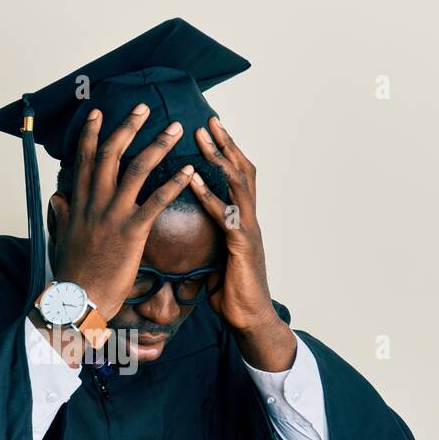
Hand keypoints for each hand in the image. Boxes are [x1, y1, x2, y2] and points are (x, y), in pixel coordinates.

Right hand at [50, 103, 194, 319]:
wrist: (77, 299)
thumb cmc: (72, 273)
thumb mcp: (61, 238)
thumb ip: (61, 214)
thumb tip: (57, 198)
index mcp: (78, 203)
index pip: (84, 159)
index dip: (92, 133)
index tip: (99, 112)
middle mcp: (95, 202)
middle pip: (111, 154)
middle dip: (128, 127)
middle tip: (144, 108)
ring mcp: (113, 215)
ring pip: (136, 170)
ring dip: (157, 145)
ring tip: (175, 128)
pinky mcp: (132, 232)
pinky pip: (156, 202)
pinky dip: (173, 184)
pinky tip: (188, 171)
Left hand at [188, 116, 276, 333]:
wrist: (250, 319)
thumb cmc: (232, 293)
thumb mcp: (216, 260)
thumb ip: (208, 240)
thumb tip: (188, 233)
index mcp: (241, 221)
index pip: (237, 178)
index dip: (226, 153)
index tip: (211, 131)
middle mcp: (248, 220)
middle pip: (242, 171)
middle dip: (226, 144)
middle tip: (209, 120)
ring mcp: (247, 231)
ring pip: (237, 184)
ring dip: (219, 158)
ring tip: (202, 138)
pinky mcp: (241, 246)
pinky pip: (224, 215)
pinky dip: (208, 195)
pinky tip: (192, 180)